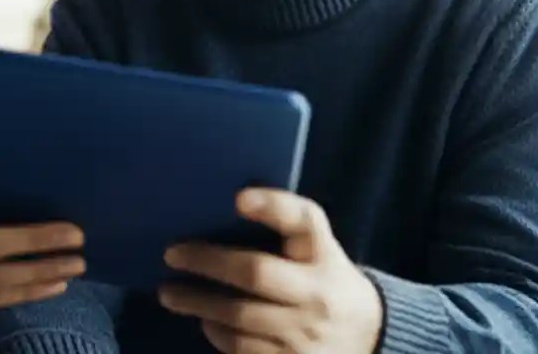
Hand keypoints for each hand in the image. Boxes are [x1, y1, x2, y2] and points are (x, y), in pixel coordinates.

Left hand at [160, 189, 382, 353]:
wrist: (369, 336)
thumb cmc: (326, 278)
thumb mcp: (318, 246)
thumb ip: (284, 221)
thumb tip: (234, 201)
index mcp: (325, 256)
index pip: (303, 221)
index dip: (272, 206)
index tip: (238, 198)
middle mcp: (317, 295)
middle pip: (255, 273)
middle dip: (207, 262)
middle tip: (171, 254)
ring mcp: (304, 336)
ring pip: (240, 318)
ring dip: (198, 303)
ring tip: (169, 293)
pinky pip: (242, 349)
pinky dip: (218, 333)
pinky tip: (204, 320)